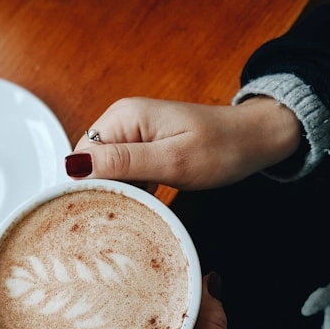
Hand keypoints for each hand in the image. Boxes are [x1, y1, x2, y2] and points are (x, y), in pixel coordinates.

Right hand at [68, 96, 301, 190]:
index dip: (88, 185)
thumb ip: (123, 163)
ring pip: (107, 169)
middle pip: (90, 163)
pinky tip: (150, 198)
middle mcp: (123, 119)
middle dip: (104, 189)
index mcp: (124, 117)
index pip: (80, 156)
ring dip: (120, 190)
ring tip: (143, 204)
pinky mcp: (145, 143)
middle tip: (129, 211)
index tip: (109, 209)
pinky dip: (133, 186)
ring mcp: (134, 131)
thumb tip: (73, 165)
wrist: (255, 139)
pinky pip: (124, 169)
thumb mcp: (173, 161)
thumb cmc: (222, 148)